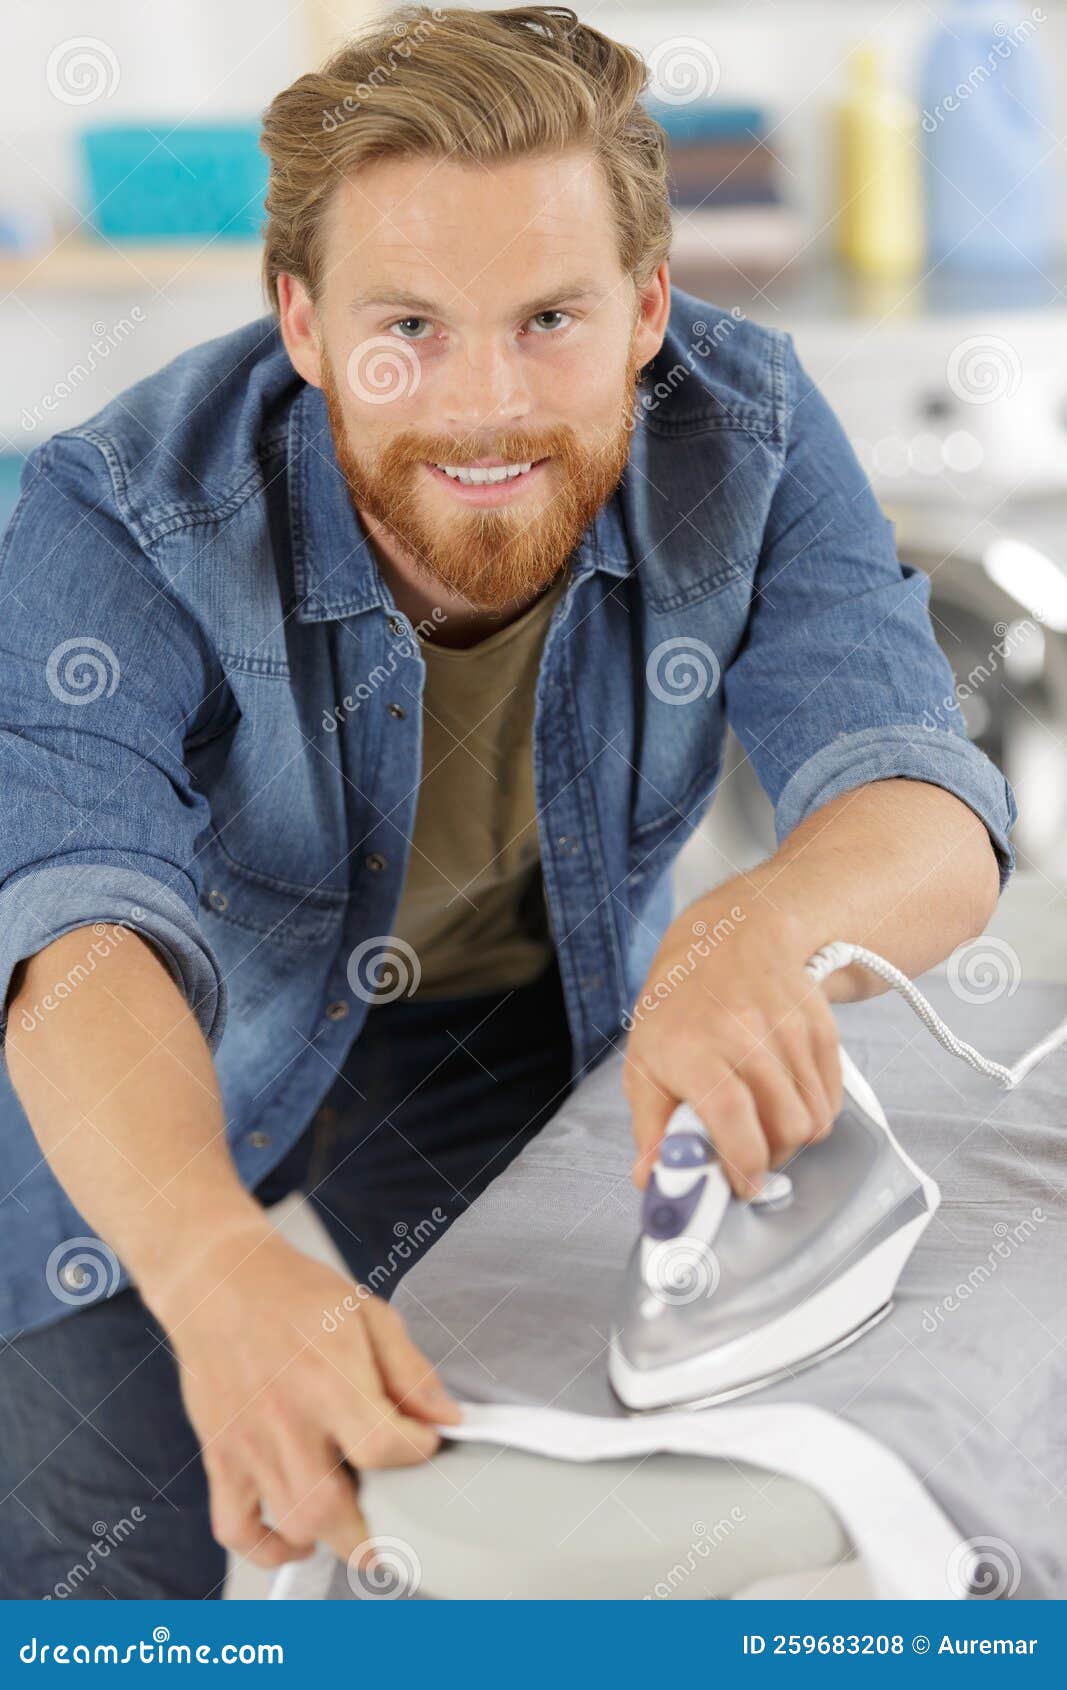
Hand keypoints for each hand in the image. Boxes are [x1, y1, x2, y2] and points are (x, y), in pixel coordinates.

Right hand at [146, 1227, 460, 1568]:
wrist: (219, 1283)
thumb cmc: (295, 1294)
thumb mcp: (367, 1312)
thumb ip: (410, 1369)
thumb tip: (448, 1418)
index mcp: (329, 1378)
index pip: (383, 1445)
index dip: (416, 1452)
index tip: (424, 1442)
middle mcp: (286, 1419)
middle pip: (331, 1508)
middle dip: (375, 1530)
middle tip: (398, 1526)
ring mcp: (248, 1444)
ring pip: (290, 1523)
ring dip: (330, 1538)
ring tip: (353, 1524)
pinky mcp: (220, 1457)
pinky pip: (235, 1528)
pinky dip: (265, 1549)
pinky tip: (296, 1540)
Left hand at [623, 898, 842, 1195]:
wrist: (728, 940)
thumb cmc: (680, 1009)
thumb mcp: (644, 1064)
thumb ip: (650, 1128)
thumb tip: (652, 1180)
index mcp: (693, 1047)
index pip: (732, 1117)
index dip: (743, 1164)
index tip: (741, 1186)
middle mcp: (744, 1034)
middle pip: (785, 1126)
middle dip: (770, 1156)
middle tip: (749, 1152)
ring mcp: (788, 1029)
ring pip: (814, 1119)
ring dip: (792, 1137)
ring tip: (764, 1121)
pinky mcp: (820, 1027)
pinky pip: (831, 1098)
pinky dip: (813, 1113)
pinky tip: (785, 1097)